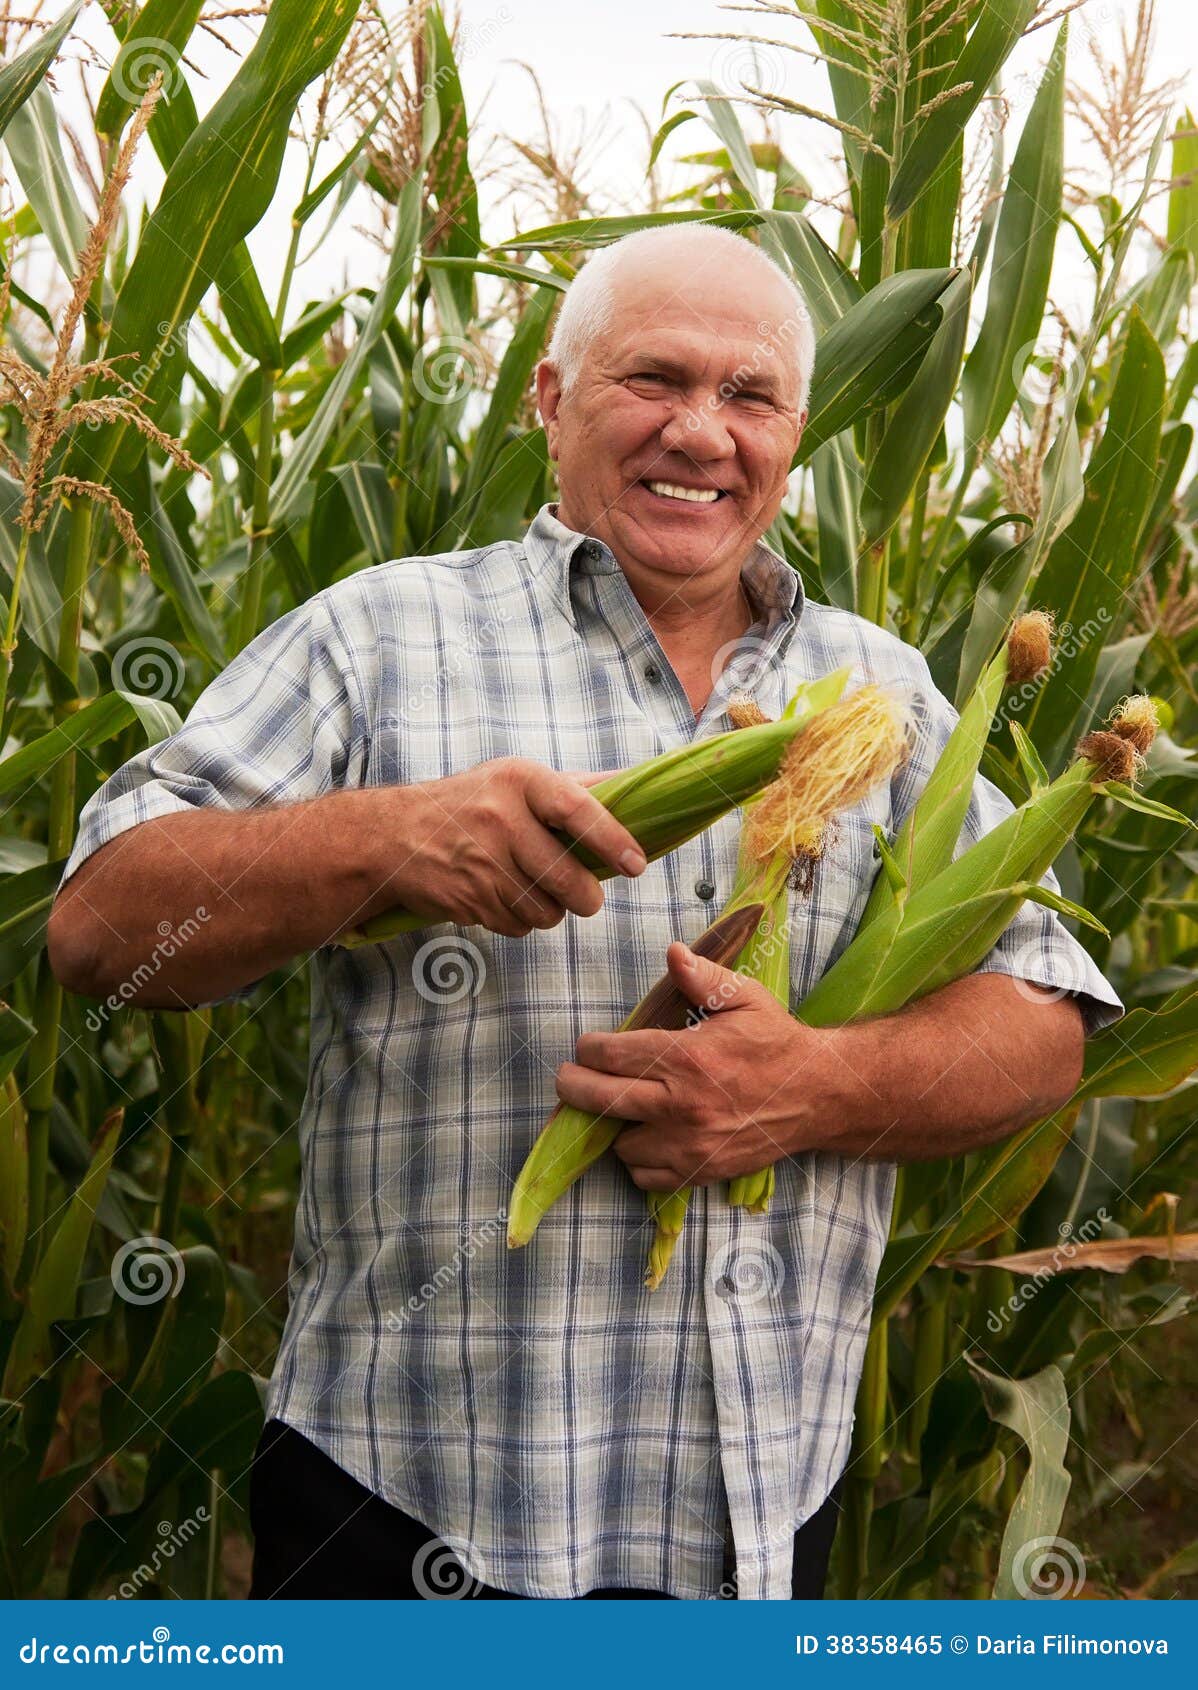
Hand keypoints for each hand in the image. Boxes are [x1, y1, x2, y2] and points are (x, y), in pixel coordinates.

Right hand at [380, 758, 644, 937]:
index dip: (613, 839)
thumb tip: (635, 787)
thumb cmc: (469, 805)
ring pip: (545, 910)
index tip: (636, 864)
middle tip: (588, 898)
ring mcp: (480, 862)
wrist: (391, 836)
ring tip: (532, 890)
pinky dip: (519, 921)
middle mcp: (499, 818)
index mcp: (519, 780)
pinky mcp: (466, 898)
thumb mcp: (515, 780)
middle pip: (567, 876)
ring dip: (550, 911)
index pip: (578, 810)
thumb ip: (574, 788)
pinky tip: (501, 898)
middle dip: (586, 897)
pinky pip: (516, 926)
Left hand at [554, 941, 847, 1189]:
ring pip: (619, 1144)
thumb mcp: (745, 999)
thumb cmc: (776, 1043)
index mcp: (687, 1058)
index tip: (588, 1046)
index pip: (611, 1054)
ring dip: (615, 1126)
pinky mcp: (700, 1173)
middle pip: (600, 1100)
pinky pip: (646, 1176)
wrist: (818, 1095)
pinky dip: (640, 1160)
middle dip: (574, 1086)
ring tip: (624, 1107)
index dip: (589, 1048)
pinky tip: (649, 1136)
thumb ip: (704, 976)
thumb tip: (672, 952)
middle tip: (571, 1078)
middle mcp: (682, 1105)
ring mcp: (690, 1145)